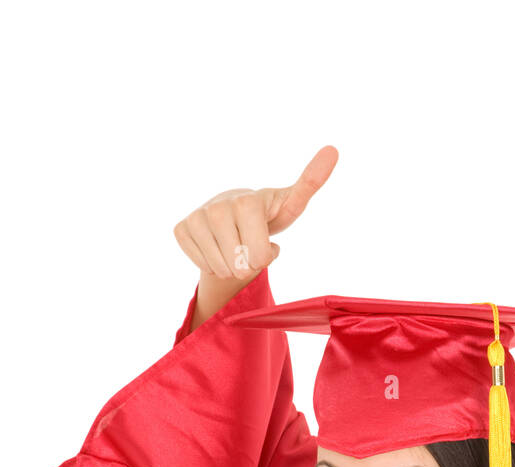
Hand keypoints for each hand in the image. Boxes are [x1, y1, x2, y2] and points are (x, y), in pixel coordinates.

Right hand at [173, 144, 338, 281]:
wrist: (233, 215)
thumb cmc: (267, 214)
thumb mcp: (291, 204)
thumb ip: (311, 182)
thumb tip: (333, 149)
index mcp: (246, 202)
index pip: (260, 257)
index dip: (266, 255)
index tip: (266, 237)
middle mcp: (218, 207)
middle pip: (240, 266)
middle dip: (249, 262)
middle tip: (249, 242)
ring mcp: (196, 217)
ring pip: (220, 269)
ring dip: (232, 265)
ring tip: (235, 244)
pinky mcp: (181, 229)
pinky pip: (202, 266)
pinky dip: (213, 264)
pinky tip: (217, 246)